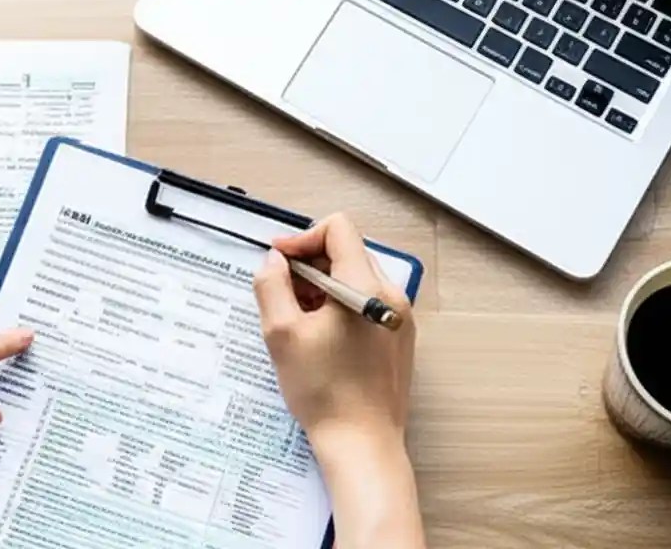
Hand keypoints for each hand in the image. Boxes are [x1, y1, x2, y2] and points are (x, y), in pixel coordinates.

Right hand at [253, 213, 415, 445]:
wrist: (362, 443)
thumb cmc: (324, 392)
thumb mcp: (282, 333)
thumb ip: (272, 285)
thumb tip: (274, 261)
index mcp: (365, 286)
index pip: (338, 229)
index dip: (302, 238)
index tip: (279, 261)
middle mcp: (390, 295)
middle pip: (347, 252)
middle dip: (310, 265)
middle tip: (283, 294)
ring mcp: (398, 317)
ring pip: (355, 278)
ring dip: (322, 287)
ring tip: (298, 320)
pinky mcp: (397, 338)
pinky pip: (366, 303)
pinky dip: (339, 307)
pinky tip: (319, 337)